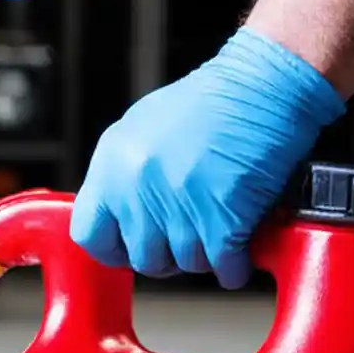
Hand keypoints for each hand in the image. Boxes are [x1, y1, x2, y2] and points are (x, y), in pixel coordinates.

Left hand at [70, 27, 346, 288]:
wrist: (264, 84)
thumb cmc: (212, 102)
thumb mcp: (143, 130)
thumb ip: (125, 176)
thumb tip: (121, 214)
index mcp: (113, 164)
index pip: (89, 234)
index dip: (112, 249)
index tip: (129, 249)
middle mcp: (139, 187)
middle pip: (142, 257)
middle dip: (167, 255)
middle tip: (187, 238)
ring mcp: (179, 204)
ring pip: (186, 263)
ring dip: (206, 256)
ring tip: (218, 229)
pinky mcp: (222, 219)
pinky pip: (224, 267)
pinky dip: (235, 265)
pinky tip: (241, 249)